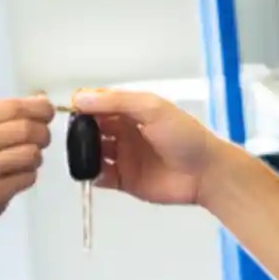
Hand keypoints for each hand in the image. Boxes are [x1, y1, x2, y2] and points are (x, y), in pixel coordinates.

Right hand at [0, 96, 54, 236]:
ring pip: (31, 154)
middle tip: (42, 137)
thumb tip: (40, 101)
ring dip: (36, 156)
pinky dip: (28, 175)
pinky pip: (27, 177)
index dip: (40, 108)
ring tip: (26, 159)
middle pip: (27, 129)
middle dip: (43, 133)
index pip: (14, 107)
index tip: (47, 111)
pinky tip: (16, 176)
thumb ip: (3, 116)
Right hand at [71, 89, 234, 205]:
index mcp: (132, 112)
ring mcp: (124, 158)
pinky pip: (101, 178)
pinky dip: (93, 176)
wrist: (206, 173)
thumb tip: (82, 98)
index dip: (84, 107)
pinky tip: (93, 173)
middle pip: (93, 130)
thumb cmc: (185, 136)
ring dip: (85, 154)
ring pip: (94, 154)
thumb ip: (116, 102)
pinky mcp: (125, 181)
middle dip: (81, 132)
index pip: (99, 105)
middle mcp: (125, 133)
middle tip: (74, 137)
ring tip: (82, 156)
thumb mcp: (151, 109)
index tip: (72, 111)